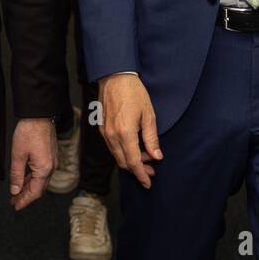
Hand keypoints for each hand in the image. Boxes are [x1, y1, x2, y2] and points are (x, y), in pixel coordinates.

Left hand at [8, 117, 56, 210]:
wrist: (39, 115)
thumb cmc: (29, 131)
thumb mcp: (18, 155)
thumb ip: (16, 175)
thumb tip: (15, 190)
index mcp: (44, 169)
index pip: (35, 192)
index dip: (24, 201)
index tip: (16, 206)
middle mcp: (51, 167)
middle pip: (39, 188)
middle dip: (26, 196)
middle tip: (14, 201)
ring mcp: (52, 161)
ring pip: (41, 180)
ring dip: (29, 187)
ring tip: (17, 191)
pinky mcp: (51, 156)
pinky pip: (42, 172)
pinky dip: (33, 178)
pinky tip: (24, 178)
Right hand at [98, 73, 162, 187]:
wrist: (114, 77)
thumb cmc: (134, 93)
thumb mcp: (149, 115)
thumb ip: (151, 138)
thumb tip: (157, 156)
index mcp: (125, 133)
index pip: (133, 162)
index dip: (142, 175)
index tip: (149, 183)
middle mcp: (112, 136)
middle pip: (124, 162)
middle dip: (138, 169)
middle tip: (152, 170)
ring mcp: (104, 132)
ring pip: (116, 156)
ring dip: (130, 160)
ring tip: (145, 158)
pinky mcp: (101, 128)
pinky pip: (111, 147)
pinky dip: (122, 152)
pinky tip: (133, 147)